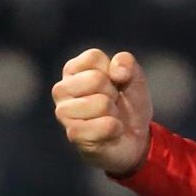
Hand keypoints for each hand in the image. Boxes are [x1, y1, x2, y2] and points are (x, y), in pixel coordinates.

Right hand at [51, 48, 153, 176]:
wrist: (134, 138)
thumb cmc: (127, 103)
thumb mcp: (134, 76)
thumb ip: (126, 62)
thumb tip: (117, 72)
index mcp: (73, 70)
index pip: (93, 57)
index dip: (114, 71)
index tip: (115, 83)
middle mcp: (61, 89)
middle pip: (96, 79)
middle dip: (113, 93)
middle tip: (112, 104)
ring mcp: (64, 113)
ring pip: (101, 103)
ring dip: (114, 112)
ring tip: (109, 117)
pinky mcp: (73, 135)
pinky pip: (105, 125)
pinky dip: (116, 129)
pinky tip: (110, 133)